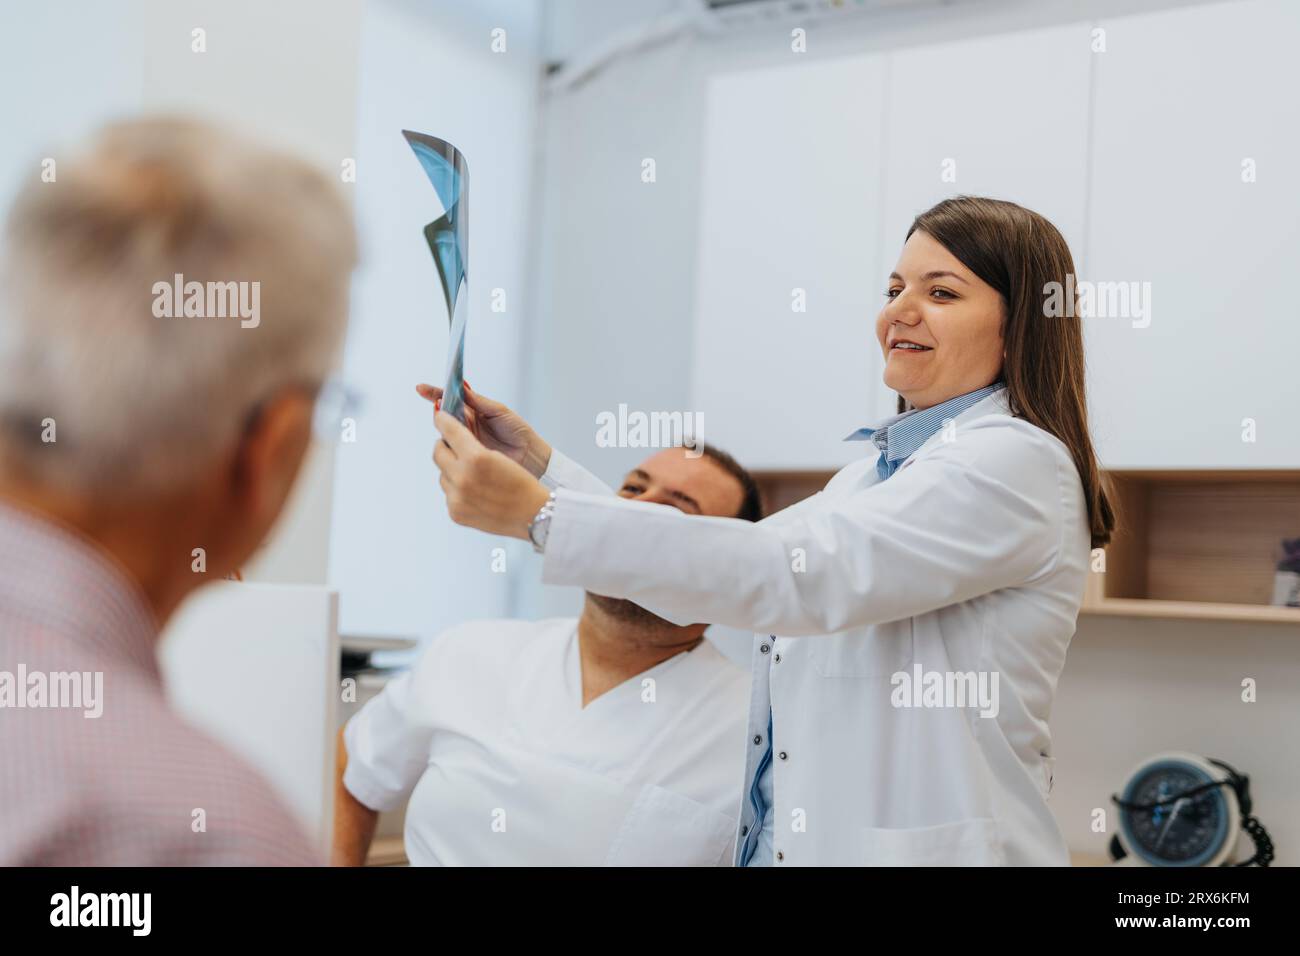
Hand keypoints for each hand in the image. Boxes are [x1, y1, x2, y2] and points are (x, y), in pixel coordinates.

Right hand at [416, 381, 551, 476]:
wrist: (530, 456)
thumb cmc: (518, 431)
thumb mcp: (499, 411)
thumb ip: (478, 401)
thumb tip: (461, 388)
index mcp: (474, 410)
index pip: (451, 398)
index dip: (435, 393)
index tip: (421, 389)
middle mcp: (466, 424)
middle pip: (444, 414)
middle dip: (437, 408)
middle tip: (436, 406)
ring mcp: (466, 440)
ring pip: (446, 431)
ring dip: (442, 426)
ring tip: (444, 421)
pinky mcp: (467, 455)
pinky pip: (452, 448)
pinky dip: (448, 444)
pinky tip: (448, 440)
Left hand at [433, 410, 550, 539]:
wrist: (532, 514)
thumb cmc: (521, 483)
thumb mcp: (499, 456)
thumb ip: (471, 445)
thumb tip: (450, 437)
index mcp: (476, 458)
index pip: (450, 431)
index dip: (444, 421)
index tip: (440, 417)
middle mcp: (462, 478)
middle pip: (438, 452)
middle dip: (445, 446)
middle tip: (454, 446)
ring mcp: (457, 498)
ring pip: (442, 474)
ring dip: (452, 469)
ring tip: (472, 474)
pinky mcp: (455, 512)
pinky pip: (448, 493)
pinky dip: (457, 489)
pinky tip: (475, 491)